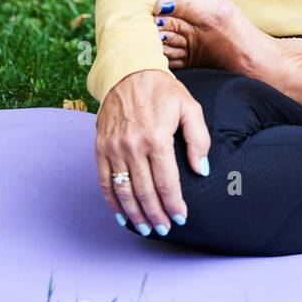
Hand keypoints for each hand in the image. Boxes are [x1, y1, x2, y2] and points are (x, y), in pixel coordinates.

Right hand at [95, 69, 210, 234]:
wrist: (129, 72)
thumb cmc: (163, 91)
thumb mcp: (190, 108)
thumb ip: (198, 139)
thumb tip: (201, 170)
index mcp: (157, 138)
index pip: (166, 182)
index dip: (174, 204)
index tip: (180, 218)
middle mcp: (133, 146)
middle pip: (145, 191)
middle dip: (156, 214)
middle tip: (164, 229)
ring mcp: (114, 148)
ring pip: (123, 191)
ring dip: (135, 213)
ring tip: (145, 228)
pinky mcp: (100, 147)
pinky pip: (104, 180)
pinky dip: (112, 201)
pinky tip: (122, 214)